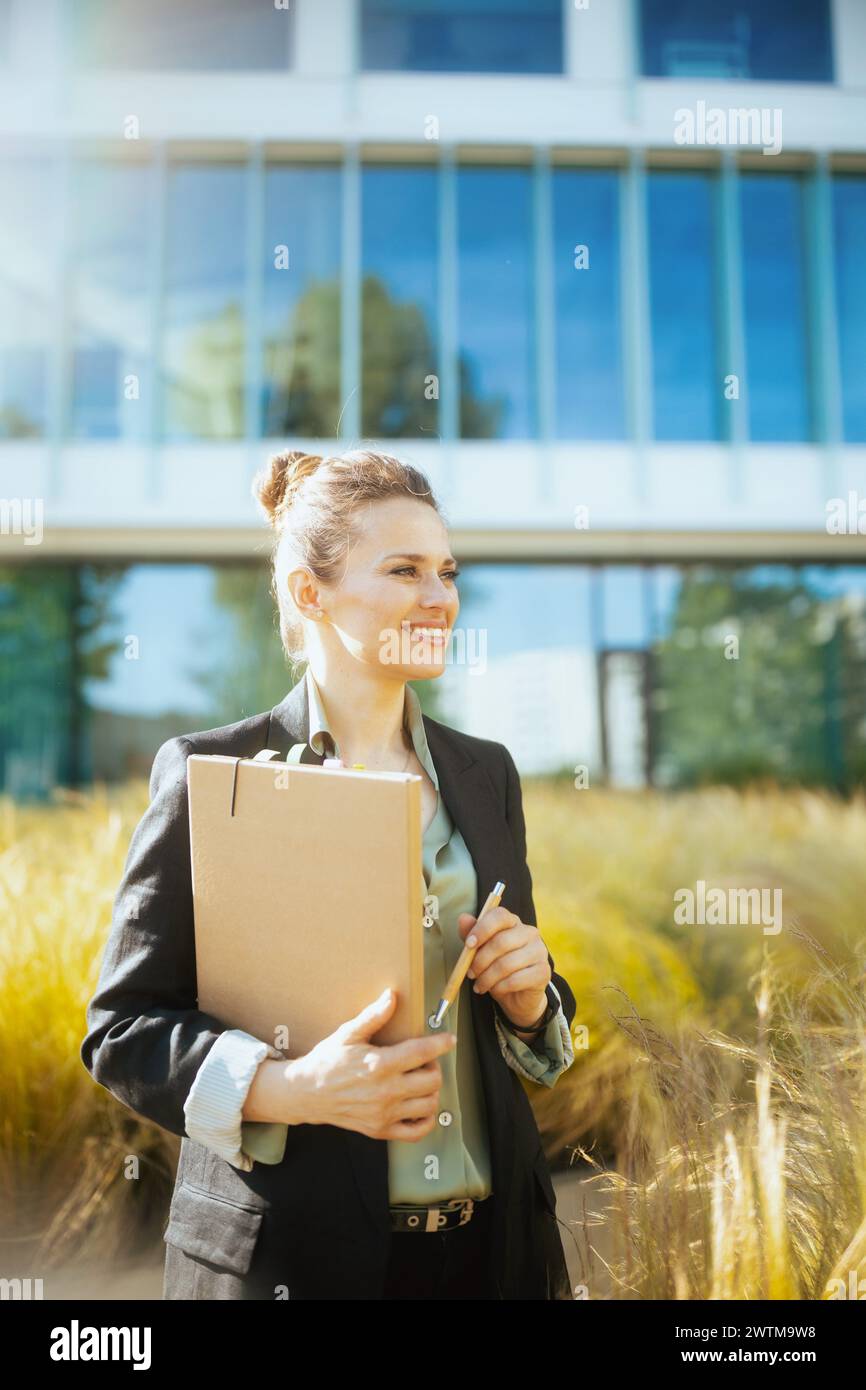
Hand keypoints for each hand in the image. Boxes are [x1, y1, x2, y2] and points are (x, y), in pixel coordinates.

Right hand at [287, 988, 456, 1140]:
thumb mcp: (347, 1034)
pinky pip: (416, 1131)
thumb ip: (373, 1017)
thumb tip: (392, 996)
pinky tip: (419, 1105)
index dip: (441, 1043)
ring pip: (429, 1105)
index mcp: (379, 1064)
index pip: (422, 1052)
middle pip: (432, 1080)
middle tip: (424, 1061)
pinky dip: (426, 1119)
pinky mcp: (380, 1130)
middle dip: (434, 1067)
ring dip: (432, 1091)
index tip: (450, 1039)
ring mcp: (384, 1114)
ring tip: (421, 1081)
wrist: (305, 1093)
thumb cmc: (327, 1061)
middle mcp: (385, 1091)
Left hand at [457, 907, 549, 1031]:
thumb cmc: (497, 967)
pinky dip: (500, 987)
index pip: (499, 916)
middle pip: (501, 942)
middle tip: (470, 973)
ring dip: (487, 978)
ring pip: (507, 964)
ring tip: (480, 985)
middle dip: (480, 960)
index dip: (482, 929)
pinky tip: (495, 990)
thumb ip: (471, 934)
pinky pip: (516, 980)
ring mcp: (539, 951)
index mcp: (513, 922)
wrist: (518, 995)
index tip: (468, 945)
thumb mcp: (481, 950)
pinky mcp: (544, 972)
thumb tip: (463, 918)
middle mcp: (530, 933)